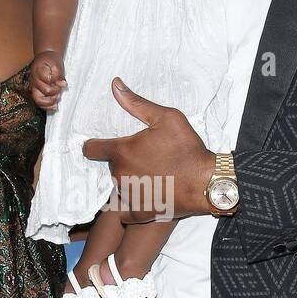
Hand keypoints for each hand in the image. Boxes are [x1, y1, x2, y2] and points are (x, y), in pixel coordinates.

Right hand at [30, 51, 66, 109]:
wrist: (44, 59)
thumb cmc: (50, 60)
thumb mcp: (56, 64)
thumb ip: (59, 75)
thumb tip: (63, 84)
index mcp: (38, 72)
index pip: (47, 81)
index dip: (56, 83)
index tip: (61, 82)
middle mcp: (34, 82)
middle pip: (43, 93)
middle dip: (53, 94)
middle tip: (59, 91)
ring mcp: (34, 88)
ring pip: (39, 101)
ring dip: (50, 103)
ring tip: (58, 98)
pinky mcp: (37, 93)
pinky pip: (40, 103)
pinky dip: (48, 107)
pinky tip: (55, 106)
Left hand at [82, 80, 215, 221]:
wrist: (206, 182)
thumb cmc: (187, 148)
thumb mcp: (166, 117)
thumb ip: (136, 103)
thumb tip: (115, 84)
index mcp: (122, 152)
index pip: (90, 150)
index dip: (94, 146)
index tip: (101, 146)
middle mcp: (119, 174)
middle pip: (110, 167)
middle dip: (123, 162)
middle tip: (146, 158)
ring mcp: (127, 195)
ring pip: (119, 186)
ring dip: (129, 181)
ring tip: (151, 175)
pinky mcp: (137, 212)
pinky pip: (124, 210)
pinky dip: (131, 204)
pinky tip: (146, 196)